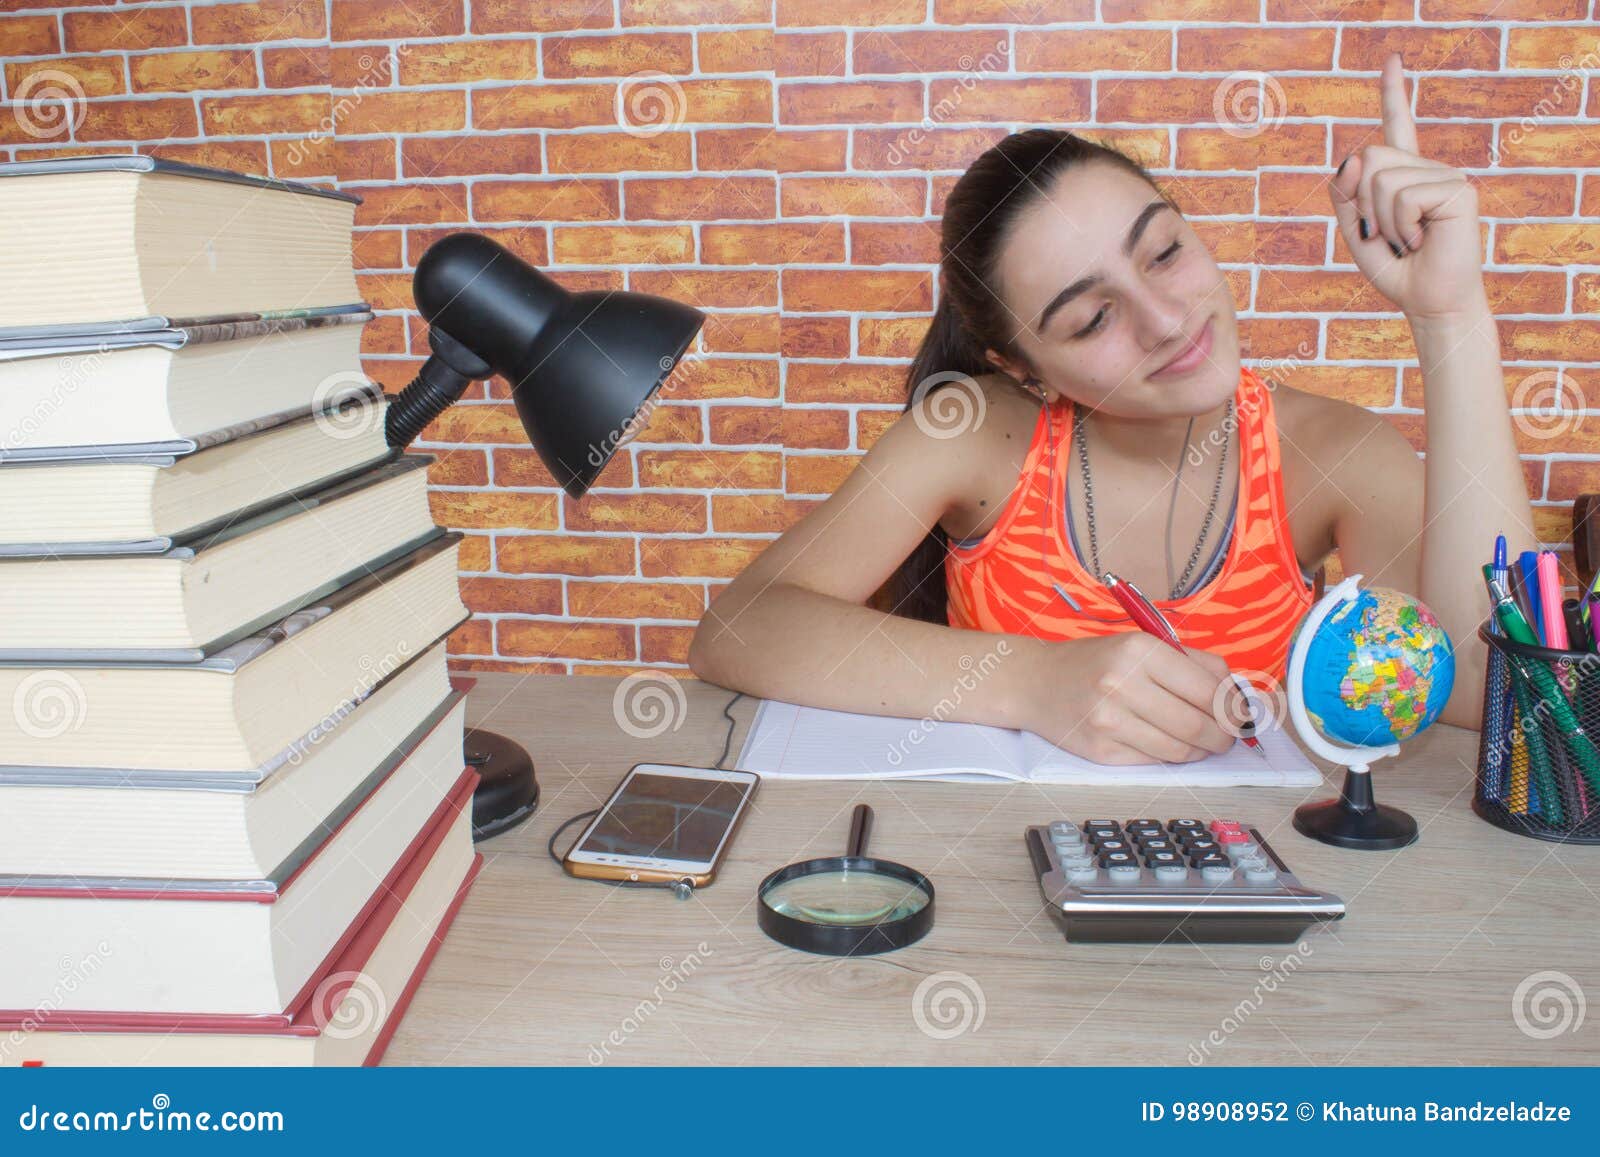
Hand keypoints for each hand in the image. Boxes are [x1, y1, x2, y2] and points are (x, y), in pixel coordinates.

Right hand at [1022, 633, 1242, 764]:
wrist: (1035, 683)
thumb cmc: (1095, 662)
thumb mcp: (1141, 645)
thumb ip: (1193, 664)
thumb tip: (1238, 696)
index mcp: (1139, 650)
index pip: (1209, 690)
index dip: (1233, 709)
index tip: (1241, 715)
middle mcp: (1122, 684)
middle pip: (1198, 725)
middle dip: (1223, 736)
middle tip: (1227, 736)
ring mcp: (1109, 721)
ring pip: (1180, 750)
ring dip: (1201, 751)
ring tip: (1202, 741)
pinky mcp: (1101, 751)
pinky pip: (1154, 761)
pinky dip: (1170, 756)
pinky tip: (1167, 743)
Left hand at [1328, 51, 1488, 321]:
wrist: (1429, 303)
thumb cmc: (1396, 270)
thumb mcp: (1355, 232)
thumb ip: (1345, 195)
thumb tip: (1353, 158)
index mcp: (1404, 174)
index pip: (1397, 125)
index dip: (1394, 92)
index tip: (1393, 60)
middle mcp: (1427, 168)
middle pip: (1368, 156)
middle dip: (1361, 203)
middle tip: (1384, 234)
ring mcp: (1445, 175)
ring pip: (1381, 178)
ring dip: (1381, 221)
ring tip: (1407, 241)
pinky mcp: (1458, 189)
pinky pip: (1403, 197)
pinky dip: (1401, 227)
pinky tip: (1421, 241)